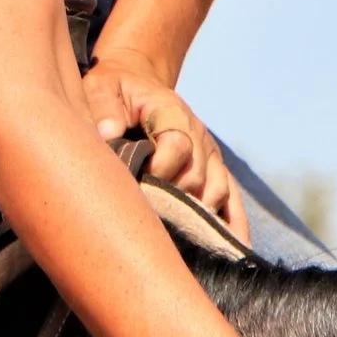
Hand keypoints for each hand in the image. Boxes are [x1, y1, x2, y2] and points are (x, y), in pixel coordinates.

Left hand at [83, 54, 251, 242]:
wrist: (138, 84)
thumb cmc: (116, 91)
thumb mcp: (102, 87)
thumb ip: (103, 107)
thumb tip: (108, 134)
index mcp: (172, 111)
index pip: (179, 145)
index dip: (161, 169)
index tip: (138, 183)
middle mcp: (198, 135)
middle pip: (198, 177)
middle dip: (174, 200)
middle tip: (148, 218)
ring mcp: (211, 156)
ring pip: (216, 194)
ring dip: (197, 217)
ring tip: (176, 238)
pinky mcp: (217, 174)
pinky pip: (233, 203)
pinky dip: (234, 228)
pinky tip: (234, 251)